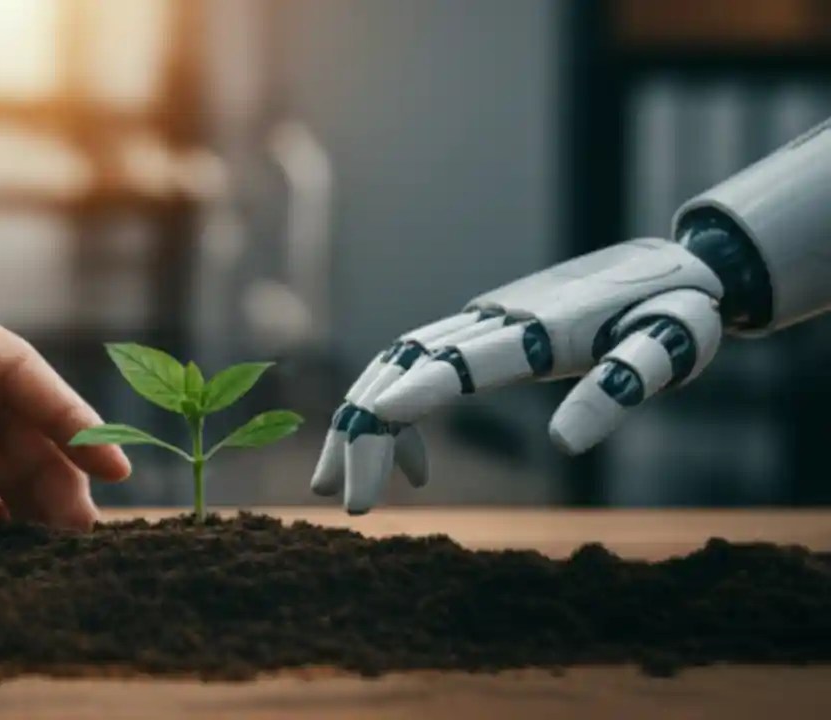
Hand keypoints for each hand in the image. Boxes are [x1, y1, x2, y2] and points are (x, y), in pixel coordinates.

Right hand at [312, 238, 725, 513]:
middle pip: (406, 366)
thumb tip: (561, 444)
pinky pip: (418, 368)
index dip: (412, 393)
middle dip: (365, 432)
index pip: (458, 360)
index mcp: (539, 327)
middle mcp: (494, 316)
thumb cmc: (678, 309)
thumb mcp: (671, 346)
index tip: (368, 424)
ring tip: (334, 487)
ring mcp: (481, 318)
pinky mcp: (480, 328)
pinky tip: (414, 470)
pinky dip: (400, 417)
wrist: (676, 261)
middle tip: (345, 500)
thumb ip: (621, 388)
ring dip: (360, 425)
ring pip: (396, 365)